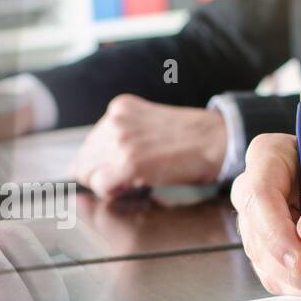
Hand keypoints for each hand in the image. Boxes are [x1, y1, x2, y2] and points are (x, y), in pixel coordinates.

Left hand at [70, 95, 226, 197]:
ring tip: (135, 180)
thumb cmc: (187, 139)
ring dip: (108, 183)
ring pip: (89, 174)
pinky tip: (136, 185)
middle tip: (125, 181)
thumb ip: (121, 137)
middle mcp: (115, 121)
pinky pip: (102, 186)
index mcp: (119, 109)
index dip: (96, 164)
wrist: (216, 141)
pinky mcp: (129, 162)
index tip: (109, 174)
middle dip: (99, 175)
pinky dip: (114, 192)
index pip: (88, 144)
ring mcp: (121, 140)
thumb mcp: (147, 126)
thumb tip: (96, 164)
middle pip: (84, 160)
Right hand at [230, 134, 300, 296]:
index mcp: (280, 157)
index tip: (299, 260)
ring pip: (271, 267)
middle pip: (258, 236)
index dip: (271, 229)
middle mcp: (271, 193)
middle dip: (296, 266)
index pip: (257, 192)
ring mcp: (278, 227)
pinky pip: (291, 283)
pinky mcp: (293, 256)